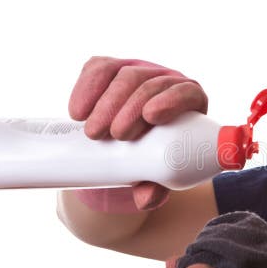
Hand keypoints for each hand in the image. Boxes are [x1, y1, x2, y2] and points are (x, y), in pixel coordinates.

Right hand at [67, 56, 207, 210]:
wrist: (129, 148)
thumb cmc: (155, 157)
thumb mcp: (159, 172)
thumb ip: (157, 186)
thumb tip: (146, 199)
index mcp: (189, 104)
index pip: (187, 93)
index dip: (171, 99)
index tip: (150, 116)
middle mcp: (167, 82)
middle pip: (150, 84)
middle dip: (128, 107)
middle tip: (113, 135)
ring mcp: (138, 72)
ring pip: (124, 75)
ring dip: (106, 102)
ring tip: (93, 132)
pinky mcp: (112, 69)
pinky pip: (99, 68)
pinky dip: (86, 87)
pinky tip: (77, 111)